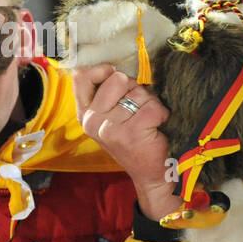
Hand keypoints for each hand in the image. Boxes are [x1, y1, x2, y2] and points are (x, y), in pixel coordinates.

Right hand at [71, 64, 177, 218]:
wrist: (150, 175)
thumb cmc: (134, 139)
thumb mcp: (111, 117)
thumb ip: (105, 93)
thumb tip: (110, 67)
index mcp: (85, 114)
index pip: (81, 77)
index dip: (102, 70)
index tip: (115, 76)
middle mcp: (92, 121)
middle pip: (117, 79)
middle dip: (135, 89)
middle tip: (138, 110)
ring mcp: (109, 128)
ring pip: (139, 92)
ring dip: (150, 104)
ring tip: (148, 122)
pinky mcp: (131, 133)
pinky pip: (153, 107)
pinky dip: (161, 114)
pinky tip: (156, 127)